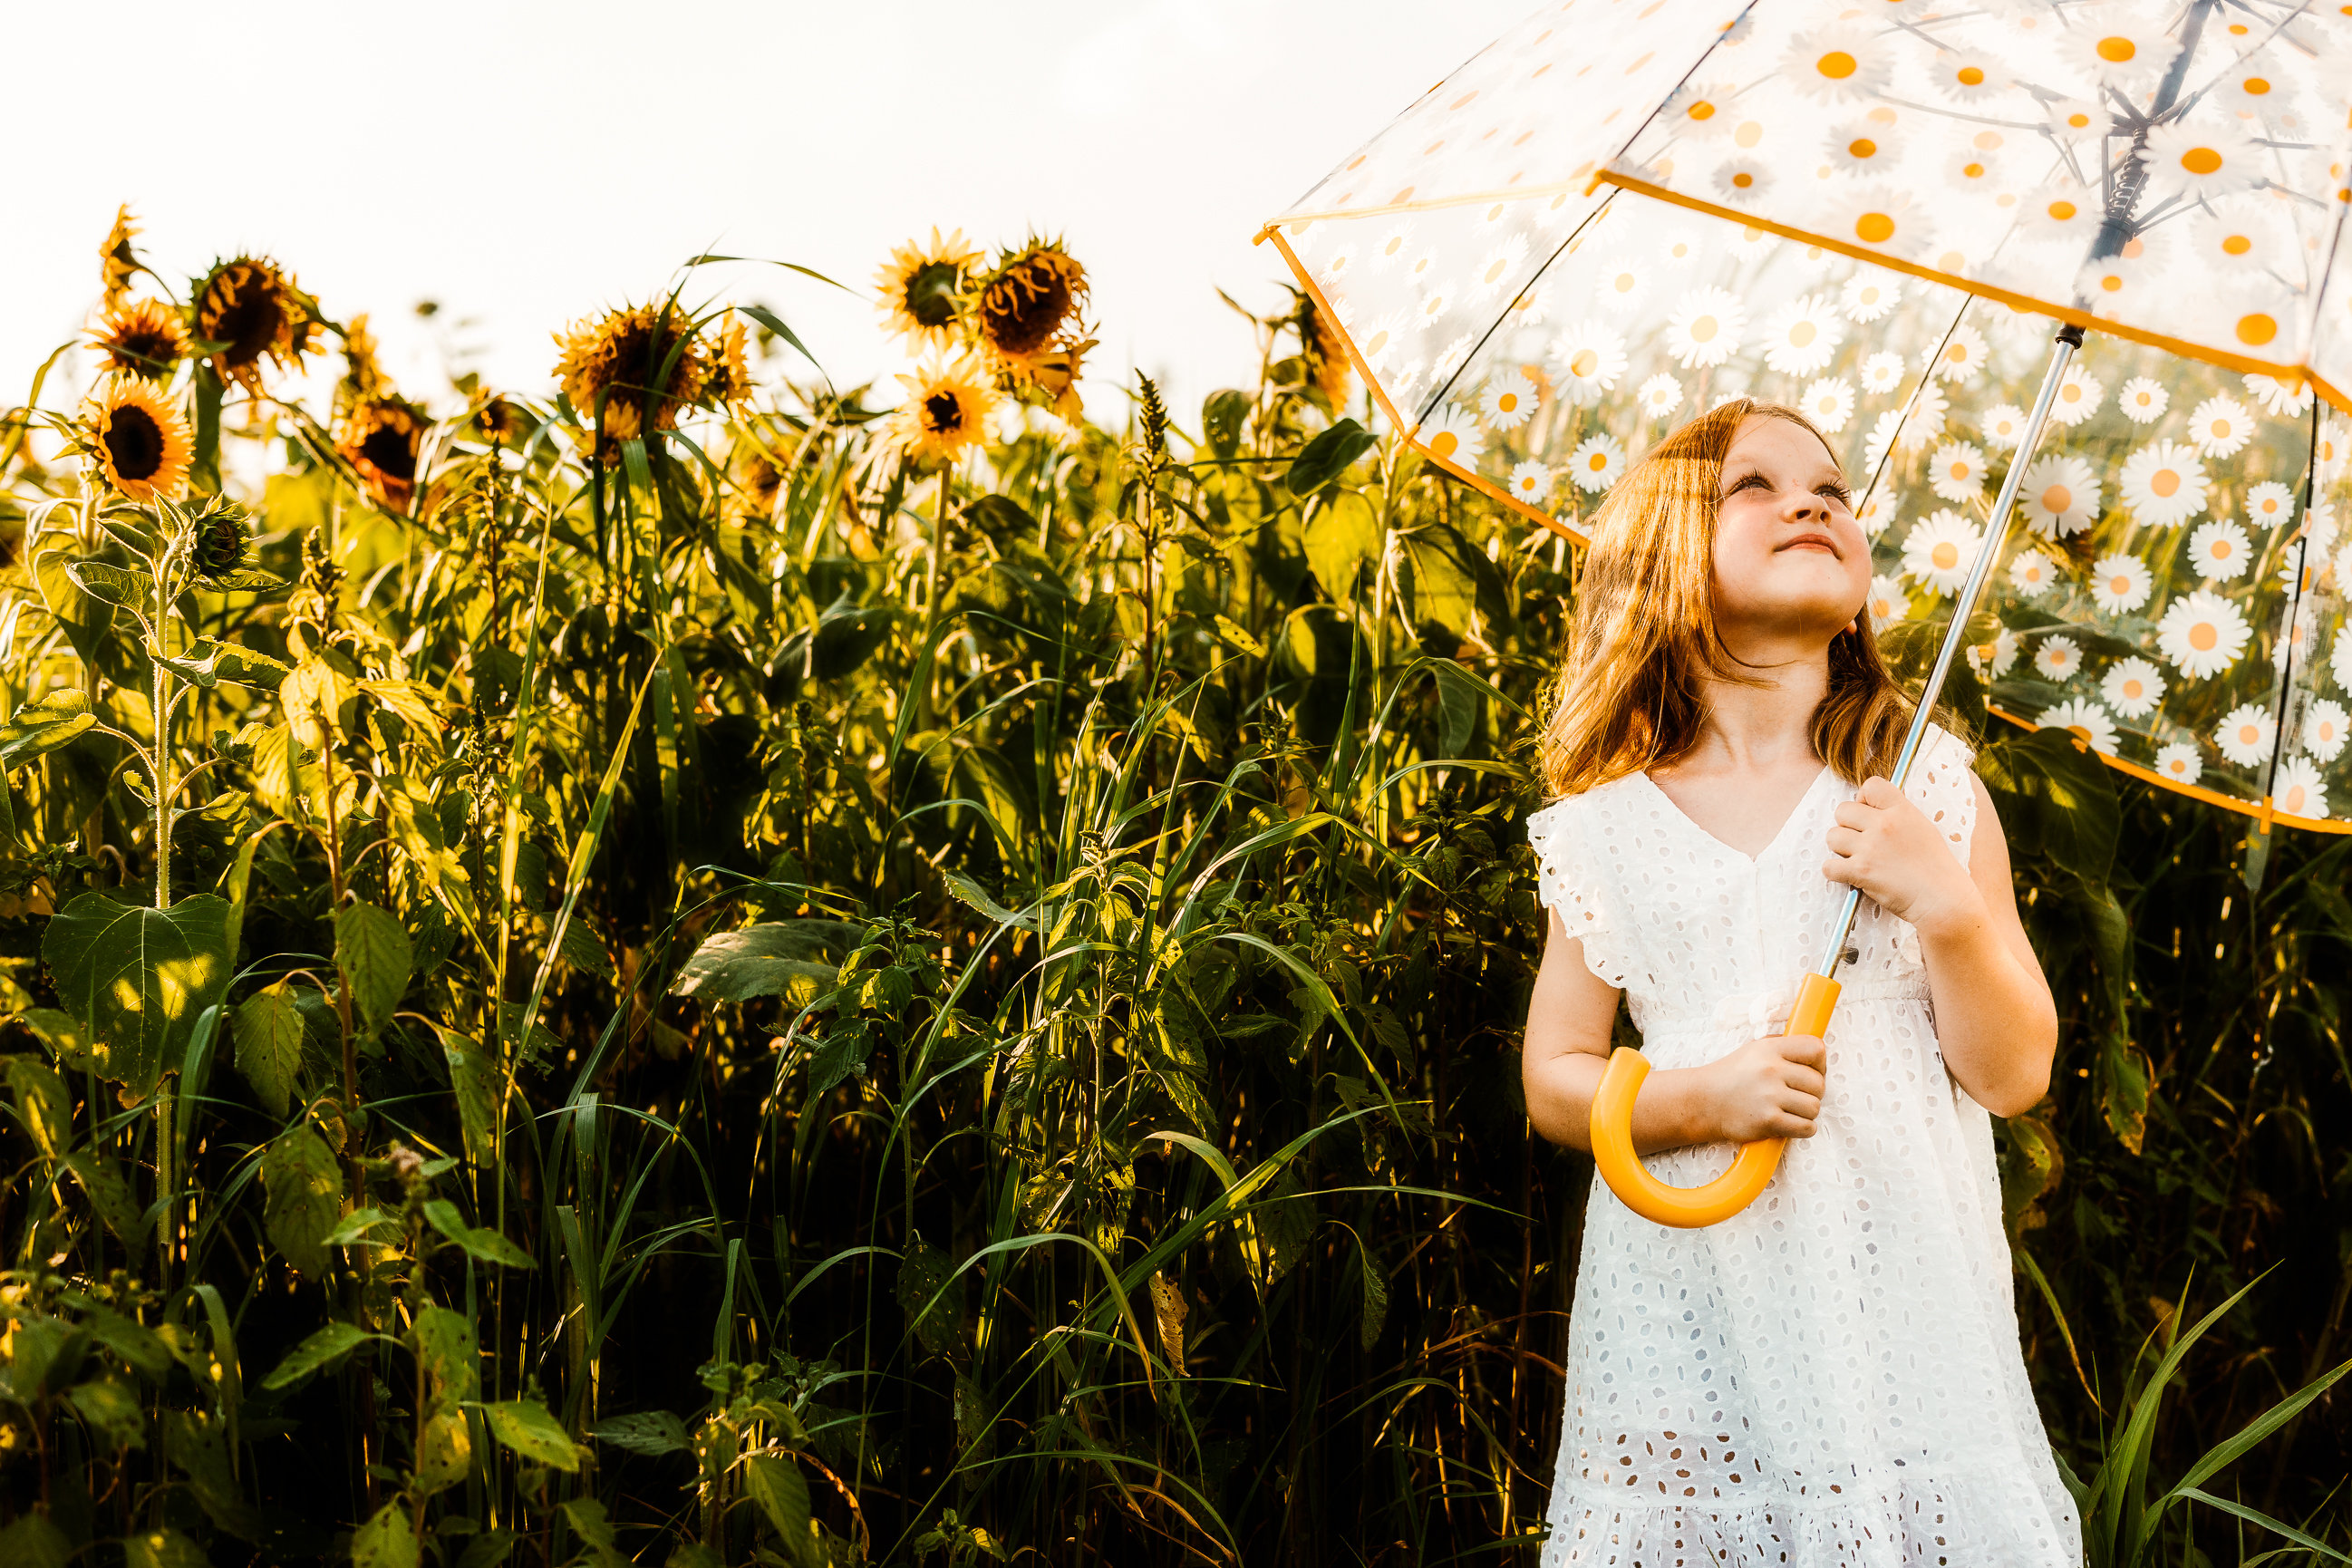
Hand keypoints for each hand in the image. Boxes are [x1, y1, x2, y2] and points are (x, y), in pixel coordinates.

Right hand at [1702, 1032, 1826, 1141]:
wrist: (1702, 1102)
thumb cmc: (1731, 1077)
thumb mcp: (1753, 1050)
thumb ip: (1782, 1047)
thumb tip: (1814, 1049)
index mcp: (1770, 1049)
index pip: (1815, 1049)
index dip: (1820, 1064)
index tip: (1811, 1072)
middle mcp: (1771, 1070)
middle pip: (1818, 1083)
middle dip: (1813, 1093)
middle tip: (1796, 1096)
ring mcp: (1769, 1096)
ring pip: (1814, 1107)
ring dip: (1806, 1113)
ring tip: (1789, 1110)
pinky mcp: (1768, 1120)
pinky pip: (1806, 1127)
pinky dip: (1803, 1129)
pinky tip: (1789, 1124)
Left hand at [1822, 776, 1982, 937]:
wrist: (1943, 900)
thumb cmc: (1936, 869)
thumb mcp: (1923, 829)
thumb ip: (1897, 816)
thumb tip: (1869, 809)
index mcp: (1902, 811)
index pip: (1871, 785)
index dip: (1863, 800)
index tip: (1868, 815)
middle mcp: (1885, 824)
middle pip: (1842, 811)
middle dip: (1847, 827)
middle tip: (1861, 843)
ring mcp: (1871, 847)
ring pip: (1832, 836)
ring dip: (1841, 850)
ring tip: (1859, 860)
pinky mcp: (1861, 871)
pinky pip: (1828, 866)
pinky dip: (1836, 873)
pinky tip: (1851, 876)